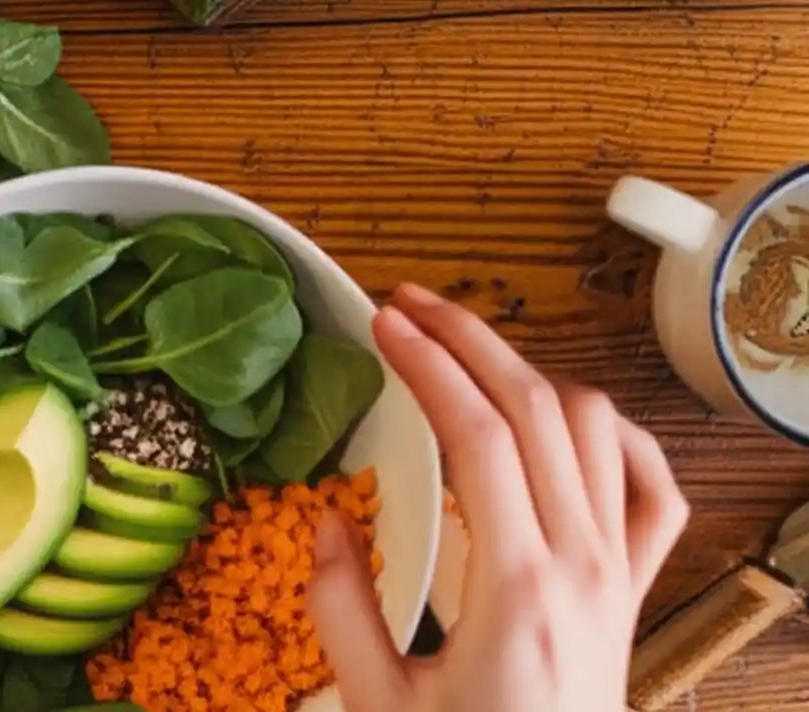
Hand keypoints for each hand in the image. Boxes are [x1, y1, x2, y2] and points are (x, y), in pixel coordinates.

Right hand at [310, 283, 688, 711]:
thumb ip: (341, 610)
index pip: (479, 435)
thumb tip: (326, 522)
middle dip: (469, 339)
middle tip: (412, 305)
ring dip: (528, 372)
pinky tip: (566, 417)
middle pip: (537, 408)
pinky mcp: (634, 584)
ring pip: (594, 427)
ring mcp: (619, 570)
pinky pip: (651, 484)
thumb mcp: (378, 703)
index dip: (429, 365)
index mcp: (517, 588)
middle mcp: (583, 563)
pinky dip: (613, 432)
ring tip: (466, 355)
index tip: (384, 324)